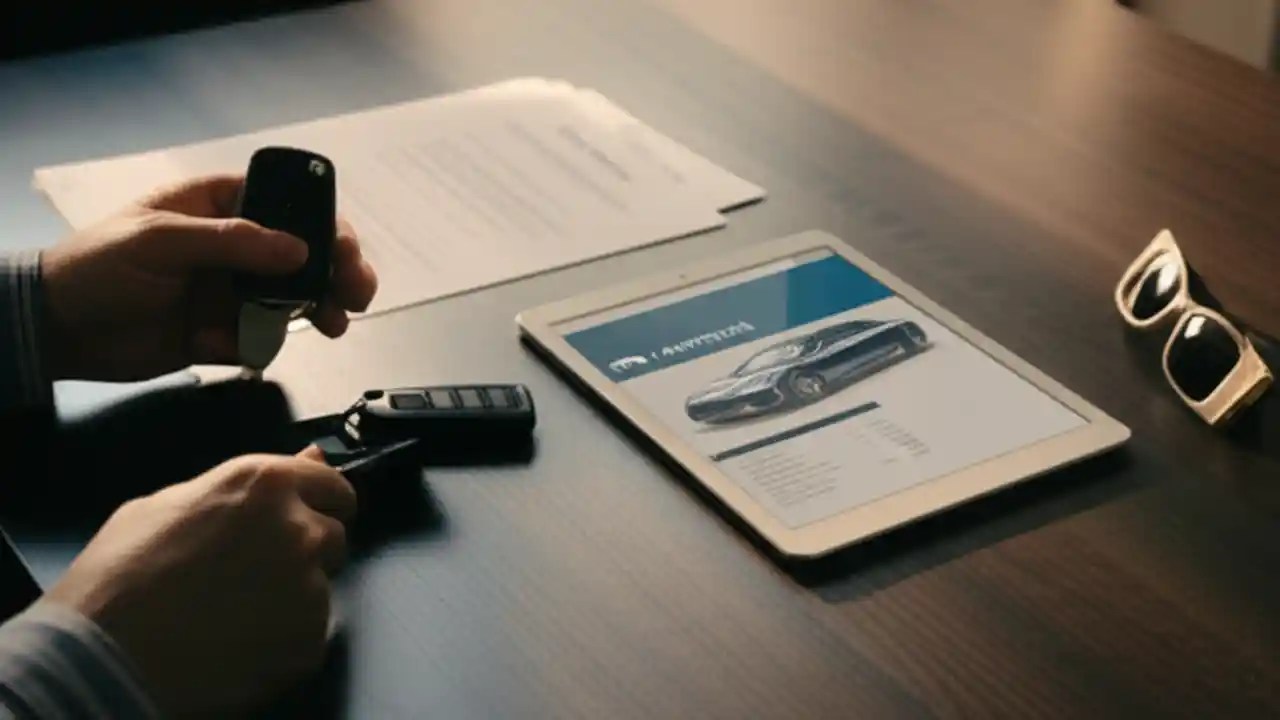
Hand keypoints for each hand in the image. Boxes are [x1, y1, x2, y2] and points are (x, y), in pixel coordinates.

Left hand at [40, 174, 378, 380]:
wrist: (58, 331)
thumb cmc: (98, 267)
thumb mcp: (161, 240)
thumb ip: (233, 243)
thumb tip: (299, 251)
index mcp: (220, 206)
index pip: (288, 205)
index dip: (325, 224)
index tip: (345, 251)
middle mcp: (234, 246)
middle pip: (304, 254)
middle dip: (337, 272)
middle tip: (357, 294)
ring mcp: (230, 289)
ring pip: (293, 298)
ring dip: (317, 310)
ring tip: (332, 325)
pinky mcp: (223, 330)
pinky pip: (262, 337)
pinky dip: (261, 344)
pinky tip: (239, 347)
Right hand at [45, 446, 355, 716]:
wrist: (102, 656)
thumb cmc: (119, 575)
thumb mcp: (167, 503)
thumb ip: (247, 483)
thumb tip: (308, 457)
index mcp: (265, 485)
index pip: (334, 485)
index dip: (322, 503)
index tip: (311, 517)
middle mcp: (298, 530)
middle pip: (332, 537)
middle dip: (306, 551)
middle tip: (252, 574)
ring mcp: (308, 588)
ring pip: (321, 588)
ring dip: (294, 596)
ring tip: (235, 612)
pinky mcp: (308, 640)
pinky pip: (310, 634)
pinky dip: (285, 639)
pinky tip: (238, 642)